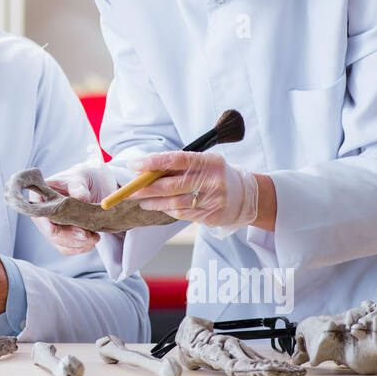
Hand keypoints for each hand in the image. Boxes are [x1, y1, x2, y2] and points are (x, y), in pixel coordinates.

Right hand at [29, 160, 120, 255]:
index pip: (39, 214)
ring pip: (60, 243)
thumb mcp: (81, 176)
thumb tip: (80, 196)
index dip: (46, 224)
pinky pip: (68, 248)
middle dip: (69, 236)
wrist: (95, 185)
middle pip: (50, 232)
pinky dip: (80, 247)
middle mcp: (42, 214)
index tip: (55, 230)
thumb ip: (78, 186)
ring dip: (78, 244)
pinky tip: (91, 242)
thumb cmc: (83, 177)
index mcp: (39, 197)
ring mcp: (52, 226)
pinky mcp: (63, 235)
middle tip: (88, 235)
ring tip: (94, 237)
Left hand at [124, 150, 257, 236]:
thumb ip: (180, 165)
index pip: (177, 159)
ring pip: (174, 202)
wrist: (246, 196)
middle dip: (146, 187)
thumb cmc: (216, 175)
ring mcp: (213, 200)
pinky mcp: (212, 216)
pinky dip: (166, 209)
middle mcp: (212, 180)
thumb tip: (146, 168)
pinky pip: (182, 214)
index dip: (153, 162)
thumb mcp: (204, 162)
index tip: (134, 165)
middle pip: (172, 185)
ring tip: (140, 199)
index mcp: (209, 161)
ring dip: (152, 202)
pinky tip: (158, 206)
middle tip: (129, 189)